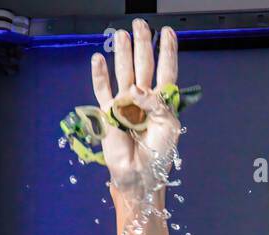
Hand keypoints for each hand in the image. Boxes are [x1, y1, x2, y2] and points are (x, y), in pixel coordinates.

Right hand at [91, 20, 180, 197]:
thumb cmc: (159, 154)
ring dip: (123, 53)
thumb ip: (157, 103)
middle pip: (144, 66)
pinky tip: (99, 59)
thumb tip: (136, 88)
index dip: (167, 51)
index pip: (166, 71)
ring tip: (121, 34)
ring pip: (123, 72)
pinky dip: (100, 75)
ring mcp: (125, 104)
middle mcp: (144, 99)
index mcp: (163, 102)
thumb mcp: (169, 126)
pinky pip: (103, 90)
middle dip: (143, 44)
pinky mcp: (109, 113)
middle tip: (140, 25)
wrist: (140, 175)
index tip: (168, 32)